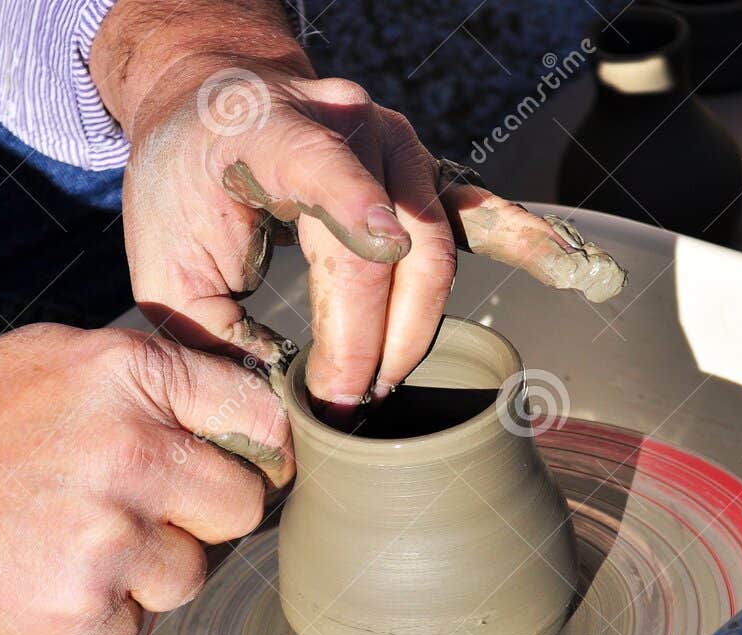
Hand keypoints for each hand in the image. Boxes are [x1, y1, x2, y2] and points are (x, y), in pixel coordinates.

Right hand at [0, 323, 290, 634]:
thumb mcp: (61, 355)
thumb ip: (157, 377)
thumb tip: (240, 412)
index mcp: (134, 379)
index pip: (260, 419)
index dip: (257, 447)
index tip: (242, 462)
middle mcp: (134, 458)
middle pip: (242, 508)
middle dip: (204, 513)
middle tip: (145, 506)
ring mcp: (110, 544)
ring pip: (191, 576)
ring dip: (149, 569)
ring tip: (80, 540)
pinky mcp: (80, 615)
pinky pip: (134, 627)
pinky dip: (100, 614)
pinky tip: (50, 576)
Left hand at [90, 3, 625, 412]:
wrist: (215, 103)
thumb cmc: (182, 187)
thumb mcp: (164, 266)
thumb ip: (211, 341)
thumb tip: (272, 424)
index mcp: (270, 129)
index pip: (322, 165)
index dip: (355, 206)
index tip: (380, 254)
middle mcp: (349, 124)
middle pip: (392, 240)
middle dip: (375, 338)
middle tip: (343, 403)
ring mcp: (397, 145)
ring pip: (437, 244)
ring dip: (417, 328)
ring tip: (381, 385)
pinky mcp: (423, 172)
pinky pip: (482, 213)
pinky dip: (529, 243)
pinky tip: (577, 271)